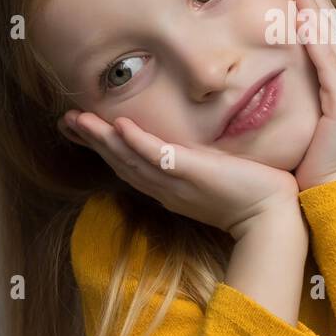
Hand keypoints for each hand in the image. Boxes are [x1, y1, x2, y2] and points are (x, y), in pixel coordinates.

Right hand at [59, 111, 298, 239]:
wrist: (270, 216)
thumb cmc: (247, 195)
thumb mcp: (211, 176)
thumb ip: (191, 165)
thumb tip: (180, 153)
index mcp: (167, 187)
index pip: (127, 163)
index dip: (101, 146)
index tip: (79, 128)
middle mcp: (165, 187)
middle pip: (119, 161)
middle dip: (91, 140)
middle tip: (65, 120)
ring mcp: (176, 182)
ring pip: (130, 158)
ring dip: (102, 139)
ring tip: (78, 119)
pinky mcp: (193, 174)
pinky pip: (160, 157)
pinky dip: (139, 142)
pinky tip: (120, 127)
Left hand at [288, 0, 335, 191]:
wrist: (331, 198)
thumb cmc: (310, 163)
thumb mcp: (300, 118)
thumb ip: (290, 92)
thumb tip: (262, 73)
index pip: (326, 34)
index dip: (312, 5)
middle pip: (332, 28)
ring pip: (332, 39)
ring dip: (315, 8)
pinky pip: (330, 64)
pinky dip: (317, 39)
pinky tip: (303, 19)